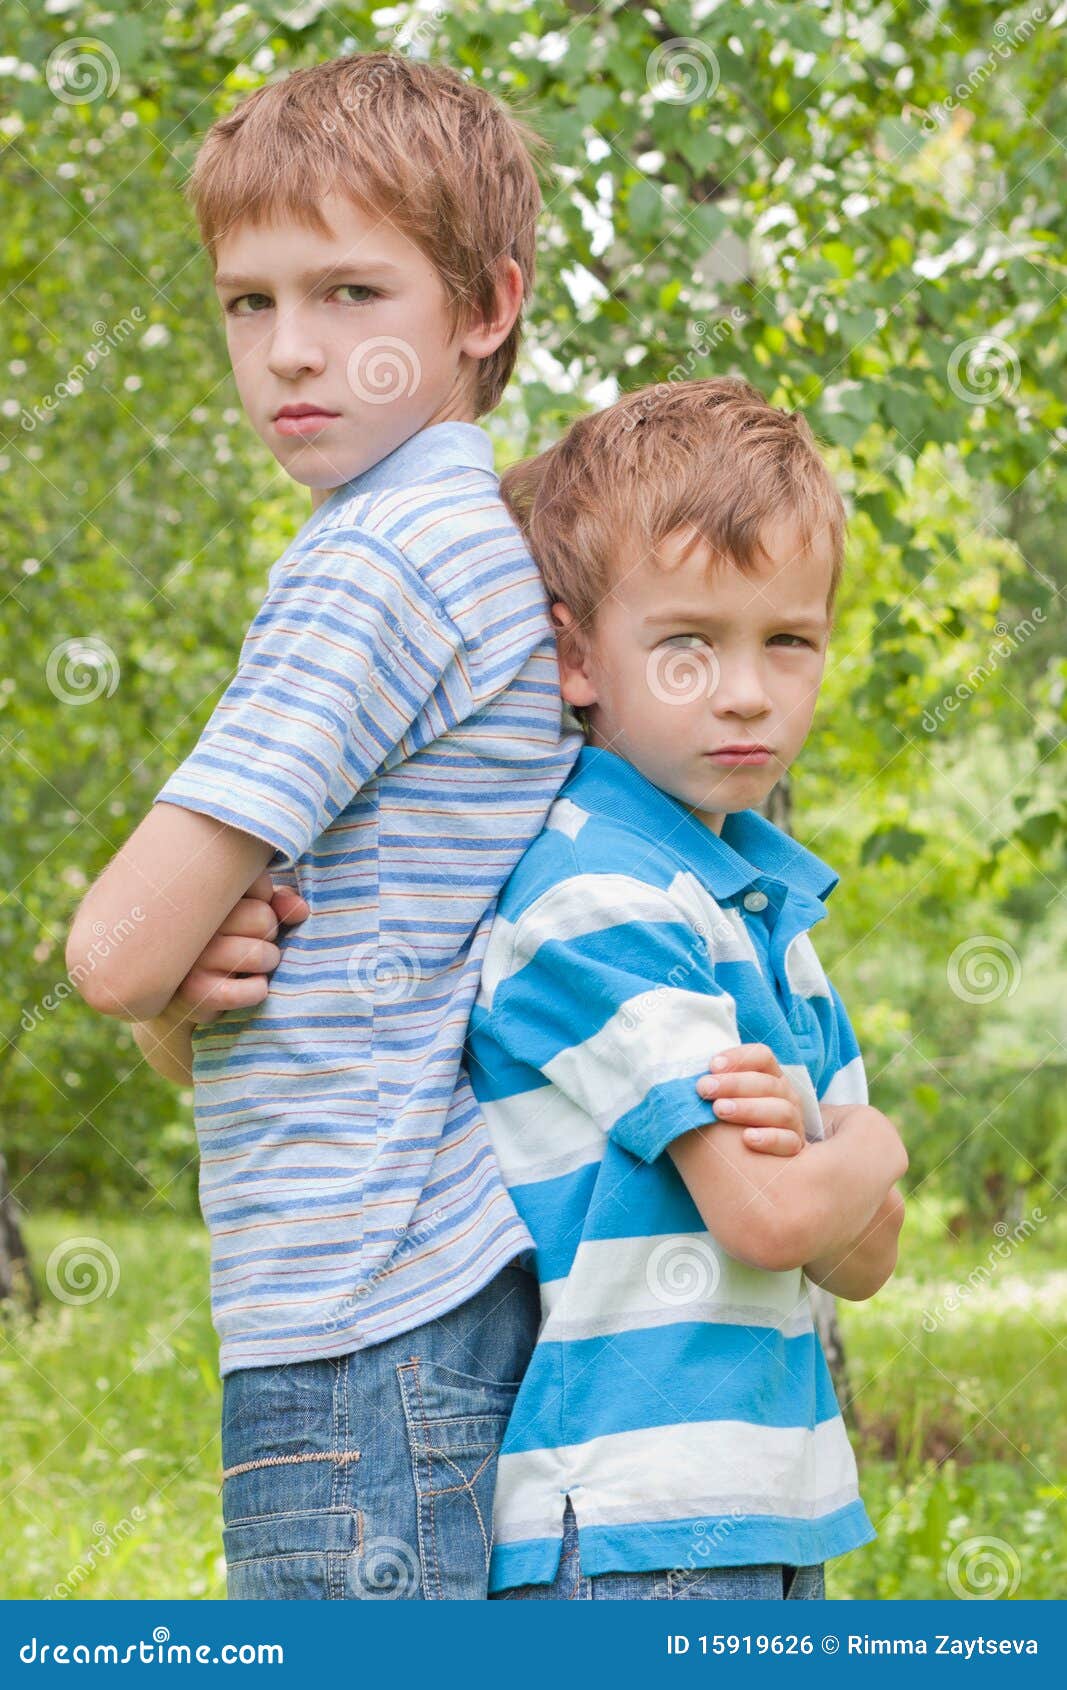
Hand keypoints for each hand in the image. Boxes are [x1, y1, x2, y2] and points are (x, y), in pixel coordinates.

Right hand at [174, 872, 309, 1023]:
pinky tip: (245, 985)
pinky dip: (258, 990)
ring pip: (260, 953)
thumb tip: (300, 909)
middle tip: (251, 940)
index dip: (267, 900)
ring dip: (267, 962)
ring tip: (251, 964)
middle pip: (263, 918)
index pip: (259, 883)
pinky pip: (253, 989)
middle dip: (269, 932)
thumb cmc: (227, 943)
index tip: (252, 909)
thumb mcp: (252, 914)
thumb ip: (278, 903)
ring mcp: (195, 956)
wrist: (182, 993)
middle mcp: (197, 922)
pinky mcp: (197, 990)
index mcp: (208, 894)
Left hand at [695, 1043, 806, 1157]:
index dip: (739, 1058)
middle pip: (767, 1083)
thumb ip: (711, 1086)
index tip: (712, 1065)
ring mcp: (793, 1123)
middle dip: (734, 1084)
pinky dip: (769, 1138)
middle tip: (704, 1089)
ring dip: (749, 1108)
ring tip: (720, 1110)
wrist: (749, 1166)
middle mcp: (785, 1096)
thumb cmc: (729, 1124)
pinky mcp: (795, 1149)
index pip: (762, 1057)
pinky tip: (747, 1139)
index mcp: (769, 1077)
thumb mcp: (722, 1100)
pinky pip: (789, 1142)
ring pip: (780, 1110)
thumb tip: (679, 1079)